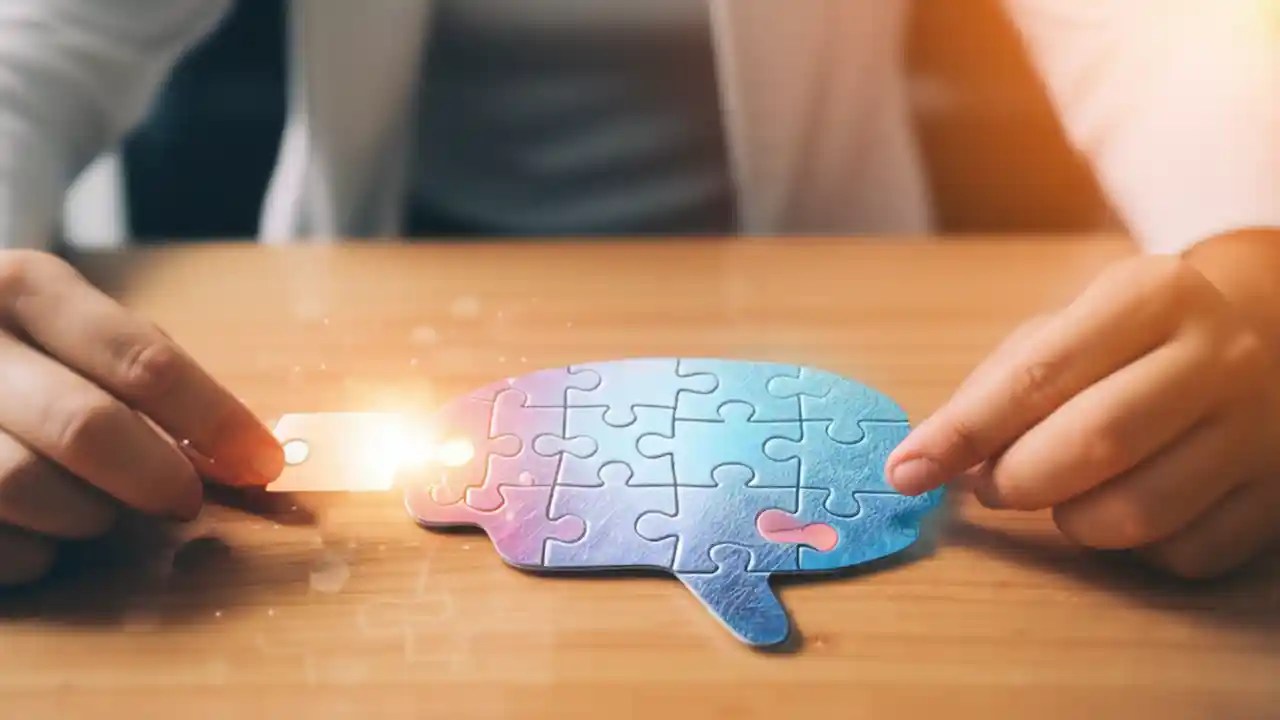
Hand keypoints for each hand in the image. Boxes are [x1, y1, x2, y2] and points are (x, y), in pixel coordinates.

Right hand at [0, 251, 282, 584]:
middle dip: (156, 476)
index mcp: (27, 289)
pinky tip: (43, 533)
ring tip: (97, 509)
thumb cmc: (21, 353)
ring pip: (25, 484)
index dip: (216, 420)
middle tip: (185, 500)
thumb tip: (245, 454)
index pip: (143, 359)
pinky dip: (35, 551)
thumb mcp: (74, 332)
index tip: (263, 463)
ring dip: (87, 514)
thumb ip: (152, 378)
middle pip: (87, 425)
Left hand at [886, 252, 1279, 578]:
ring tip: (1060, 492)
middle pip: (1093, 445)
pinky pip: (1179, 553)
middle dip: (1015, 480)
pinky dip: (1132, 549)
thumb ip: (994, 389)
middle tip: (989, 485)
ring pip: (1135, 514)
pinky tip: (1128, 503)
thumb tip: (925, 462)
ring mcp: (1258, 430)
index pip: (1038, 376)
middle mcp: (1218, 356)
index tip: (906, 471)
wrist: (1268, 338)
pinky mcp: (1276, 498)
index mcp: (1153, 295)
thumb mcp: (1066, 331)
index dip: (962, 433)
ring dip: (1069, 520)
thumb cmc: (1132, 340)